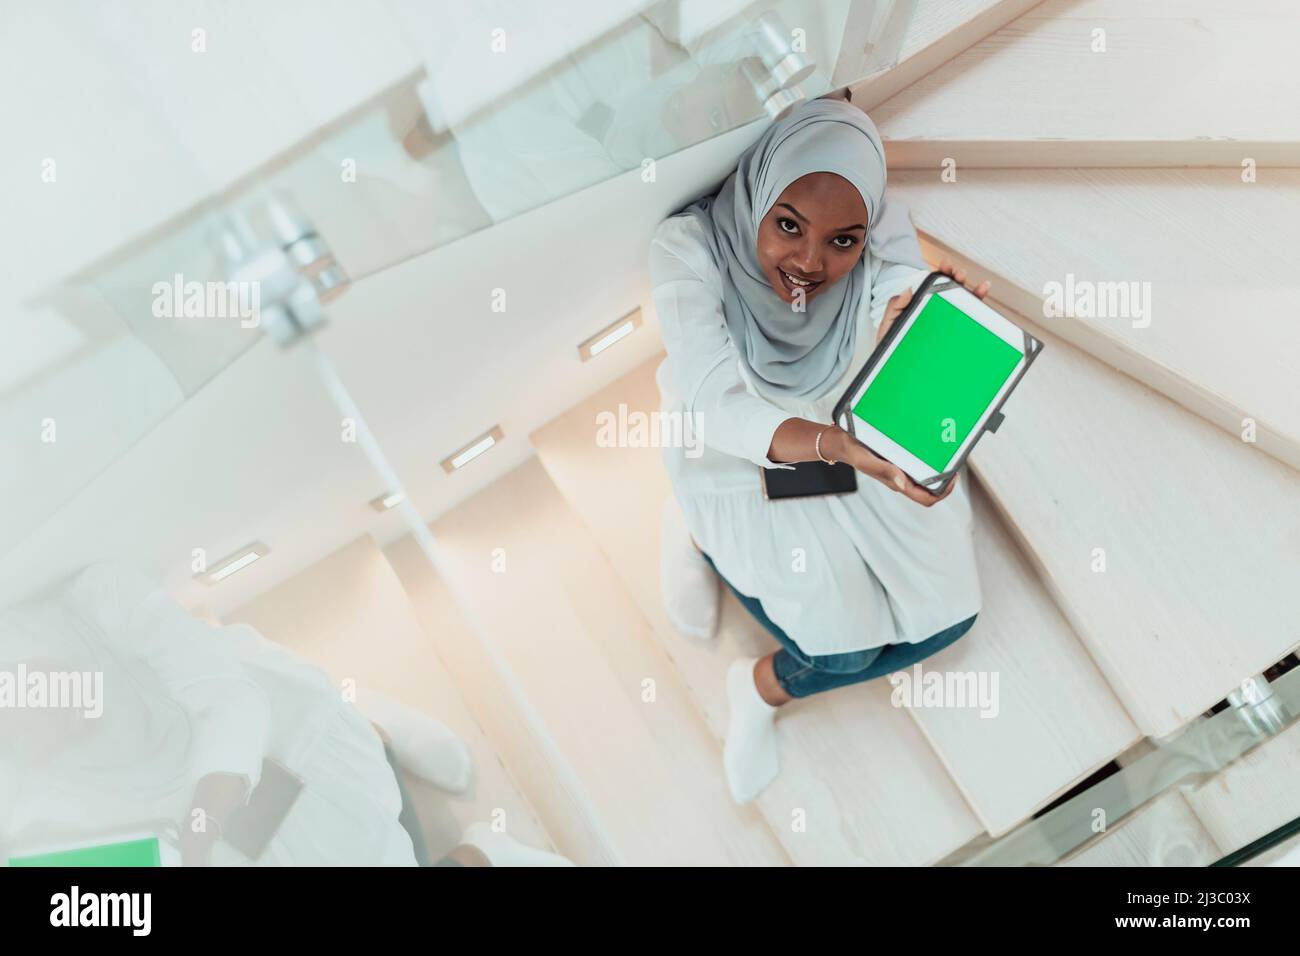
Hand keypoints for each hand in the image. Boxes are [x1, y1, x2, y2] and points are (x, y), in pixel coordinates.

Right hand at [823, 426, 957, 507]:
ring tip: (948, 455)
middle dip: (946, 480)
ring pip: (926, 477)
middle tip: (955, 463)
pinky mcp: (898, 459)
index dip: (943, 492)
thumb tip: (903, 484)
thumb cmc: (852, 451)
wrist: (840, 441)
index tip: (952, 477)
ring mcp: (901, 470)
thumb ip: (884, 471)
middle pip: (931, 490)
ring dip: (940, 470)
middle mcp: (902, 479)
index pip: (926, 498)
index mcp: (897, 483)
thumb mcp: (867, 460)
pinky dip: (929, 459)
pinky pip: (918, 464)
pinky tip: (932, 446)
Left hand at [877, 259, 991, 344]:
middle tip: (957, 273)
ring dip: (970, 289)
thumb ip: (895, 307)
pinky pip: (970, 321)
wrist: (898, 374)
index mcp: (921, 306)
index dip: (942, 273)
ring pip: (963, 303)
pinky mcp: (955, 337)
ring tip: (971, 283)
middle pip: (951, 290)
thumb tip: (908, 289)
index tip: (945, 264)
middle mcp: (936, 313)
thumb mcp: (888, 326)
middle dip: (957, 277)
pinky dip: (978, 306)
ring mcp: (947, 325)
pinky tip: (981, 294)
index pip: (933, 286)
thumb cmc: (891, 349)